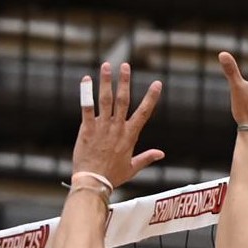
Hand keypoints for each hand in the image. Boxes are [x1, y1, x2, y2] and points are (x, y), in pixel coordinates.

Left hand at [71, 63, 163, 188]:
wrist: (93, 181)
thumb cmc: (112, 176)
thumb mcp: (132, 168)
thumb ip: (147, 158)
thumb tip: (162, 153)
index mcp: (130, 136)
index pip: (144, 113)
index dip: (151, 97)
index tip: (157, 84)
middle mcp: (117, 128)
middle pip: (123, 100)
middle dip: (125, 81)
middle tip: (125, 65)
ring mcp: (102, 127)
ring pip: (106, 100)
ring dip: (106, 81)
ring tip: (106, 66)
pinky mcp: (87, 129)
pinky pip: (87, 108)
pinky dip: (87, 93)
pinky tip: (86, 80)